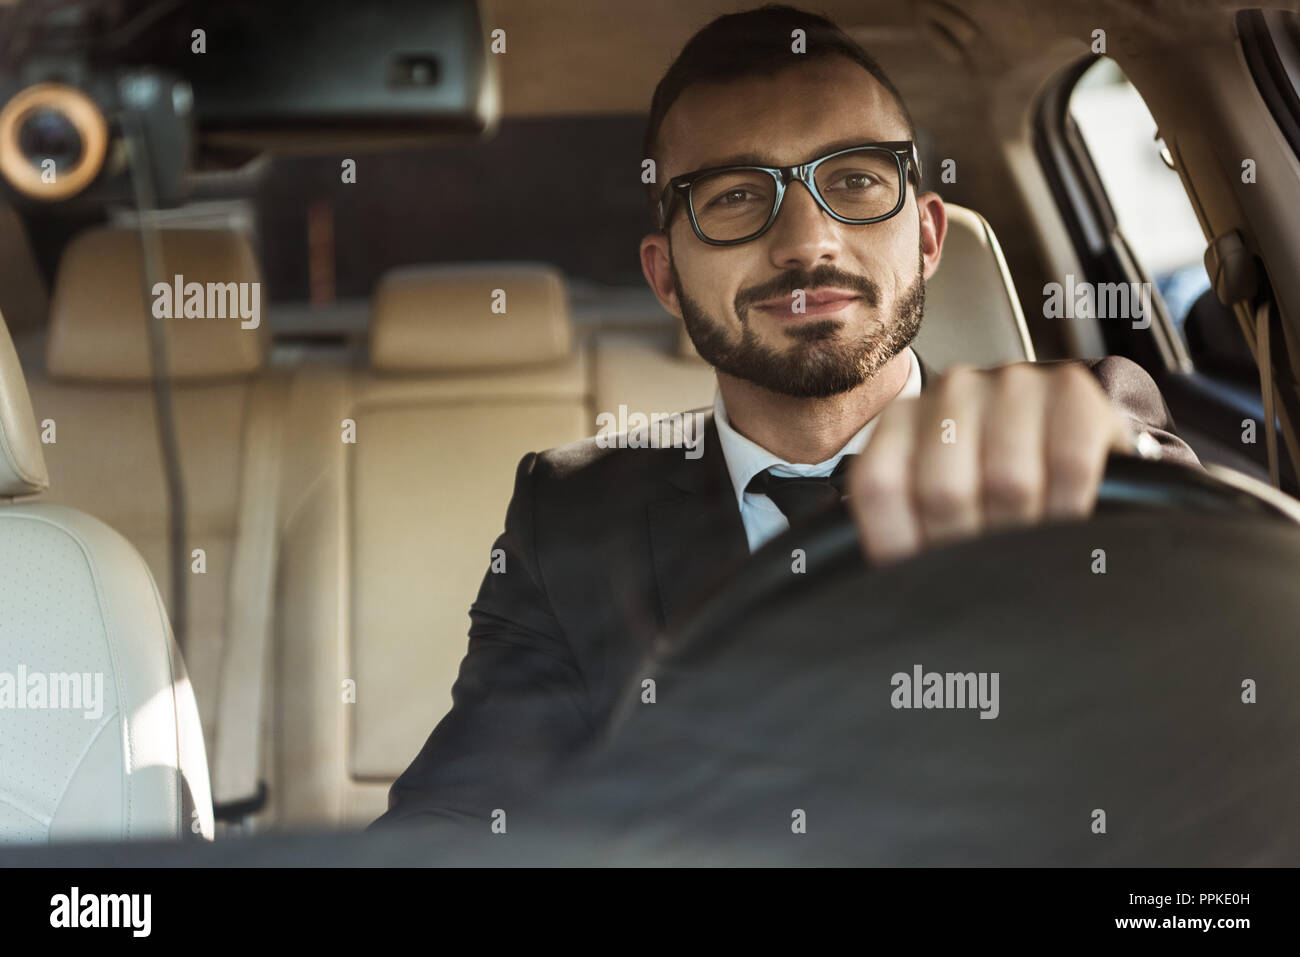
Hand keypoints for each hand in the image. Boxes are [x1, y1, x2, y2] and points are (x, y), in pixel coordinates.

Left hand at [847, 362, 1134, 563]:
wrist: (1071, 442)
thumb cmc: (996, 486)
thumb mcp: (938, 507)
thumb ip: (904, 532)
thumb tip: (890, 592)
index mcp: (901, 420)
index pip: (881, 488)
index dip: (902, 545)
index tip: (927, 576)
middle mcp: (950, 391)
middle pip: (944, 491)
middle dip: (970, 547)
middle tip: (992, 569)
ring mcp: (1010, 383)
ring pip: (1009, 481)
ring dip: (1026, 533)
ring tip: (1032, 546)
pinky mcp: (1070, 389)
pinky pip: (1070, 465)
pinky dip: (1071, 507)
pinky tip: (1070, 519)